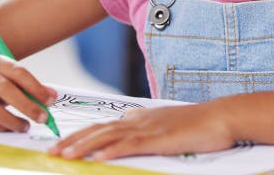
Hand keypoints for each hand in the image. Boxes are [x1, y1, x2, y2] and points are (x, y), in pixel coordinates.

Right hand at [0, 53, 56, 132]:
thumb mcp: (7, 74)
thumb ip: (29, 84)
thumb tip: (52, 96)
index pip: (18, 72)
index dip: (36, 87)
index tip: (50, 101)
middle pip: (5, 89)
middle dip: (27, 105)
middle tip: (43, 118)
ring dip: (11, 120)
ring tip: (25, 126)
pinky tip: (8, 128)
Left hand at [48, 102, 233, 160]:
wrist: (221, 116)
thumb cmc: (199, 124)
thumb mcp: (168, 124)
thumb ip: (146, 126)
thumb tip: (127, 128)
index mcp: (141, 117)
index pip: (104, 125)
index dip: (82, 133)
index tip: (62, 142)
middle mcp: (140, 120)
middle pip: (99, 129)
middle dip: (73, 140)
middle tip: (51, 150)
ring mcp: (149, 128)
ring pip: (109, 136)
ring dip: (84, 145)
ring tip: (65, 154)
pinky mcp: (160, 139)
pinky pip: (131, 145)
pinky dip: (112, 150)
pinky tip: (98, 156)